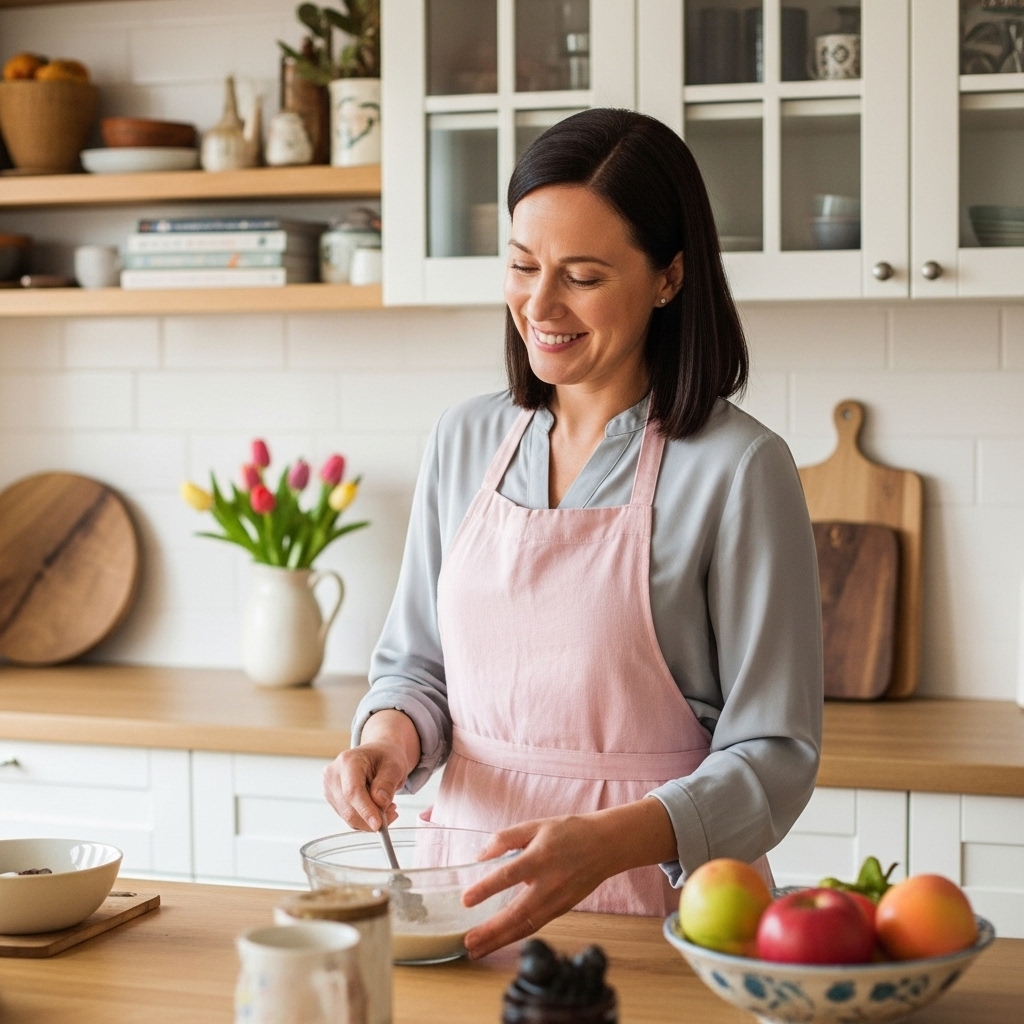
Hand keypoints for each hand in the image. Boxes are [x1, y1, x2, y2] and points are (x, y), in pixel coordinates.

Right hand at [323, 709, 420, 830]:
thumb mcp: (394, 766)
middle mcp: (333, 774)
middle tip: (392, 813)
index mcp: (348, 761)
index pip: (353, 791)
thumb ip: (387, 783)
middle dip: (372, 817)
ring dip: (370, 819)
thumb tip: (380, 803)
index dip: (365, 810)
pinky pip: (349, 818)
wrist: (379, 754)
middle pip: (349, 808)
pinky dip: (365, 819)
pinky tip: (377, 808)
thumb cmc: (385, 757)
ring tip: (388, 806)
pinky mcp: (333, 799)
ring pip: (349, 817)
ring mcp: (330, 788)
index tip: (379, 824)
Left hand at [461, 799, 677, 958]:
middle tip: (468, 942)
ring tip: (477, 950)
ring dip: (500, 941)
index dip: (486, 888)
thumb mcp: (535, 825)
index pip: (509, 875)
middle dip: (491, 931)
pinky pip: (536, 926)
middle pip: (517, 913)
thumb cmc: (568, 832)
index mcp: (540, 857)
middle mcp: (549, 883)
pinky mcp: (562, 910)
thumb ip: (506, 838)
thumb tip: (480, 857)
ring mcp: (558, 900)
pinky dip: (517, 937)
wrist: (605, 845)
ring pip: (526, 926)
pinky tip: (499, 942)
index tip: (466, 900)